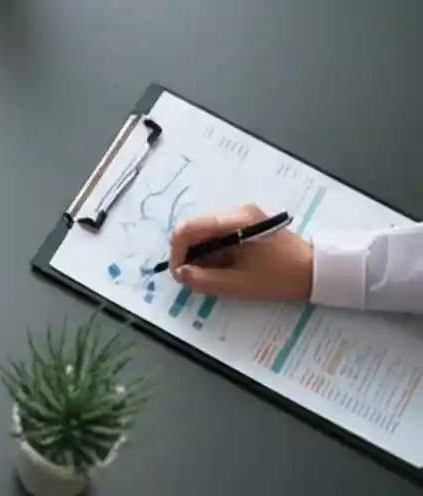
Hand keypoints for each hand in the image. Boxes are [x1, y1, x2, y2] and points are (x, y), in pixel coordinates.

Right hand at [169, 204, 314, 300]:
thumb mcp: (239, 284)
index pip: (189, 228)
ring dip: (200, 252)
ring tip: (207, 274)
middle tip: (191, 277)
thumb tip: (180, 274)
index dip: (177, 252)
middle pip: (196, 227)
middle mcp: (237, 211)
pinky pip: (219, 233)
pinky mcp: (249, 222)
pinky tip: (221, 266)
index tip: (179, 274)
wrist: (318, 271)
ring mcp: (243, 215)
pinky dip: (213, 250)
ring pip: (206, 231)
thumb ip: (204, 280)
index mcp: (235, 221)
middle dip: (188, 253)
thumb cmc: (281, 278)